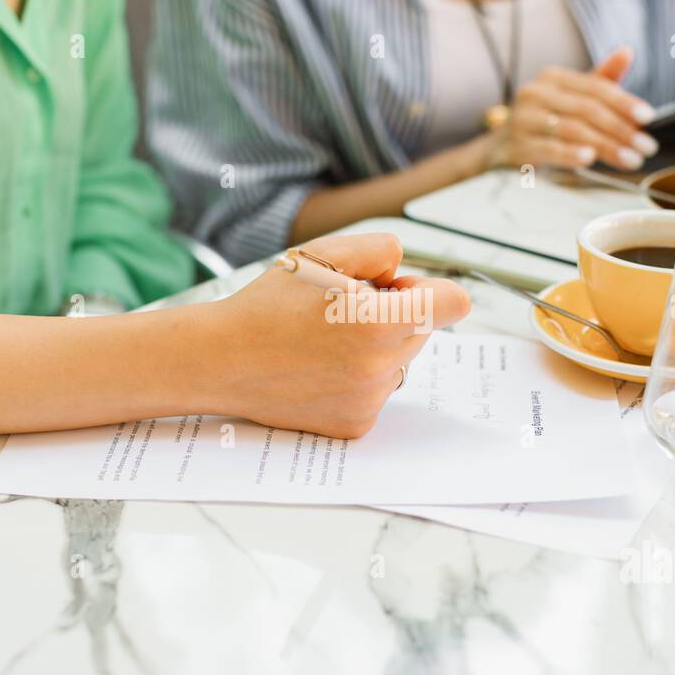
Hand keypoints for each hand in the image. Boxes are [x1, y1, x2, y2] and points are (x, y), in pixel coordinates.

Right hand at [201, 233, 470, 438]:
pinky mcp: (354, 424)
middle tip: (342, 308)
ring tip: (323, 340)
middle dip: (396, 314)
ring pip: (400, 362)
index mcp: (380, 322)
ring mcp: (369, 401)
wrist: (221, 360)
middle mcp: (382, 368)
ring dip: (377, 347)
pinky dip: (357, 378)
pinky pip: (376, 392)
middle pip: (425, 330)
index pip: (453, 303)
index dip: (430, 288)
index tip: (401, 288)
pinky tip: (318, 368)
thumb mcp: (324, 253)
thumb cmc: (268, 305)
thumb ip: (381, 250)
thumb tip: (406, 274)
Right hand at [483, 46, 659, 172]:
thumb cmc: (544, 121)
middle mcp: (536, 93)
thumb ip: (600, 79)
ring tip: (631, 160)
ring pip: (572, 130)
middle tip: (647, 147)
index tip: (649, 118)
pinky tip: (590, 159)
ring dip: (606, 146)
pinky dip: (570, 153)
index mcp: (553, 78)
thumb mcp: (572, 98)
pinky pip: (547, 148)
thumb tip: (628, 51)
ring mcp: (523, 120)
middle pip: (586, 109)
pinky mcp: (515, 146)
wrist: (500, 148)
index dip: (624, 101)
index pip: (595, 87)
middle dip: (621, 129)